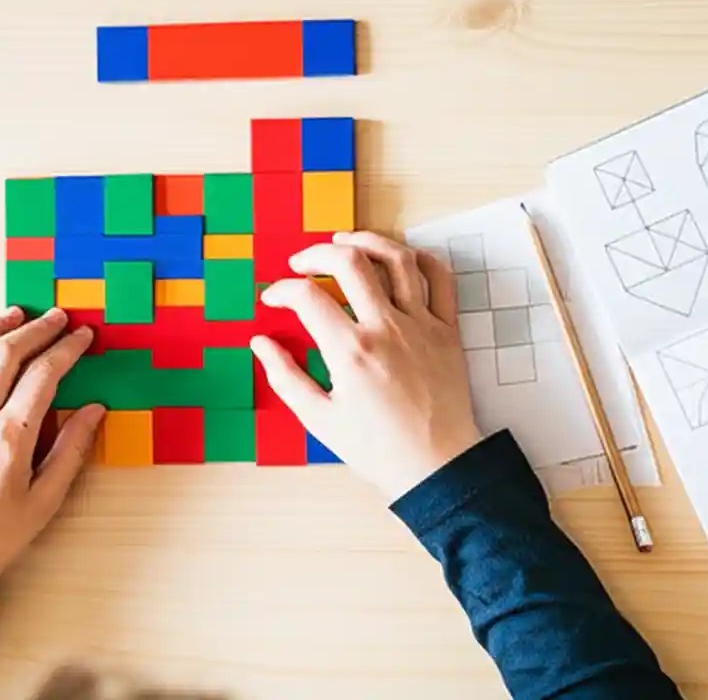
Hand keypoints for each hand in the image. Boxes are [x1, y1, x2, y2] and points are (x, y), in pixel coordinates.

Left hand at [0, 307, 104, 602]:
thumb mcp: (46, 500)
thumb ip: (72, 450)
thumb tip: (95, 409)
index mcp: (10, 438)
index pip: (44, 374)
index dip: (68, 349)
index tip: (84, 337)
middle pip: (6, 354)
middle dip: (37, 329)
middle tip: (58, 318)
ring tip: (12, 315)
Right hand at [251, 232, 480, 500]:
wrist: (437, 467)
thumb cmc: (379, 450)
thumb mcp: (319, 419)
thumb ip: (285, 377)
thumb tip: (261, 344)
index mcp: (351, 352)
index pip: (306, 297)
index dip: (281, 290)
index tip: (274, 298)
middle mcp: (386, 329)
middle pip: (348, 262)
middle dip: (316, 253)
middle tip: (301, 263)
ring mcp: (421, 326)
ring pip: (396, 259)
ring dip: (366, 241)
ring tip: (344, 242)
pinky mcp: (446, 331)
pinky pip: (439, 279)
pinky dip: (419, 259)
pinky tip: (399, 258)